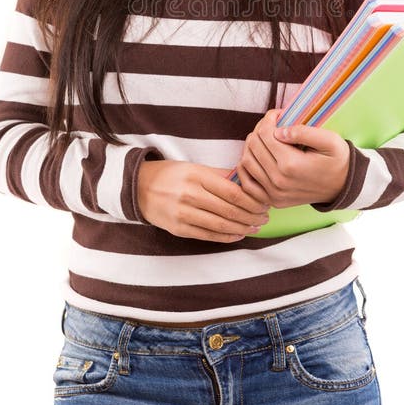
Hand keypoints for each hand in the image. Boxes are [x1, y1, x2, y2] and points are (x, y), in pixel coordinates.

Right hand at [137, 159, 270, 242]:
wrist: (139, 188)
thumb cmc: (171, 174)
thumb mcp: (195, 167)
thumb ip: (220, 175)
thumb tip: (247, 182)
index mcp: (197, 175)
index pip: (232, 191)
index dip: (252, 200)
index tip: (264, 203)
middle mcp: (190, 194)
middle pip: (229, 210)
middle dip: (251, 216)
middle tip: (264, 217)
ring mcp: (183, 213)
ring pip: (220, 225)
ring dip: (242, 228)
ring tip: (255, 227)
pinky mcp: (178, 228)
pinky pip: (208, 235)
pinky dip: (226, 237)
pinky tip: (238, 234)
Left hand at [236, 108, 350, 207]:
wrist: (342, 187)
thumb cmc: (337, 161)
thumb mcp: (330, 141)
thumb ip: (304, 132)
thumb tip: (279, 130)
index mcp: (291, 164)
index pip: (266, 134)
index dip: (269, 119)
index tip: (278, 114)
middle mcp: (279, 181)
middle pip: (253, 146)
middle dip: (260, 129)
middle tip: (272, 124)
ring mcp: (274, 193)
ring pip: (246, 162)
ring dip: (252, 145)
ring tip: (265, 138)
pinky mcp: (272, 200)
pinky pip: (247, 183)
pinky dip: (246, 168)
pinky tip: (257, 157)